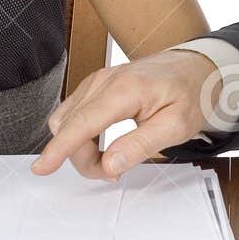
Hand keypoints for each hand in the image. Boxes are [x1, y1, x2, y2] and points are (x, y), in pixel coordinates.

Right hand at [30, 49, 221, 179]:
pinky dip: (81, 134)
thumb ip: (141, 146)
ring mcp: (98, 80)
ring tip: (112, 158)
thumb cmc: (190, 94)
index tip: (41, 168)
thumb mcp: (177, 126)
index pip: (82, 123)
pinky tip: (103, 143)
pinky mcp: (96, 85)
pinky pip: (74, 113)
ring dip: (81, 147)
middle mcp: (105, 80)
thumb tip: (109, 164)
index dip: (59, 149)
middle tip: (115, 173)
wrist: (196, 67)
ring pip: (67, 121)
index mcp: (125, 89)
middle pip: (70, 127)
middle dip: (84, 158)